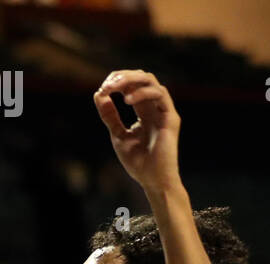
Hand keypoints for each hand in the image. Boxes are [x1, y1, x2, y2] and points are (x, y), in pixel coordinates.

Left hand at [93, 70, 180, 194]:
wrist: (153, 180)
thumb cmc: (138, 161)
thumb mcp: (118, 135)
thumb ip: (110, 116)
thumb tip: (98, 94)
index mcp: (144, 110)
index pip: (132, 86)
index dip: (118, 82)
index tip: (102, 89)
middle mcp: (155, 106)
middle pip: (142, 78)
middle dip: (123, 77)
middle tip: (107, 85)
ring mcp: (164, 110)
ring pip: (151, 82)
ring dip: (131, 81)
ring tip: (114, 88)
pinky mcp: (171, 117)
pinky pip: (160, 95)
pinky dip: (143, 94)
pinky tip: (127, 101)